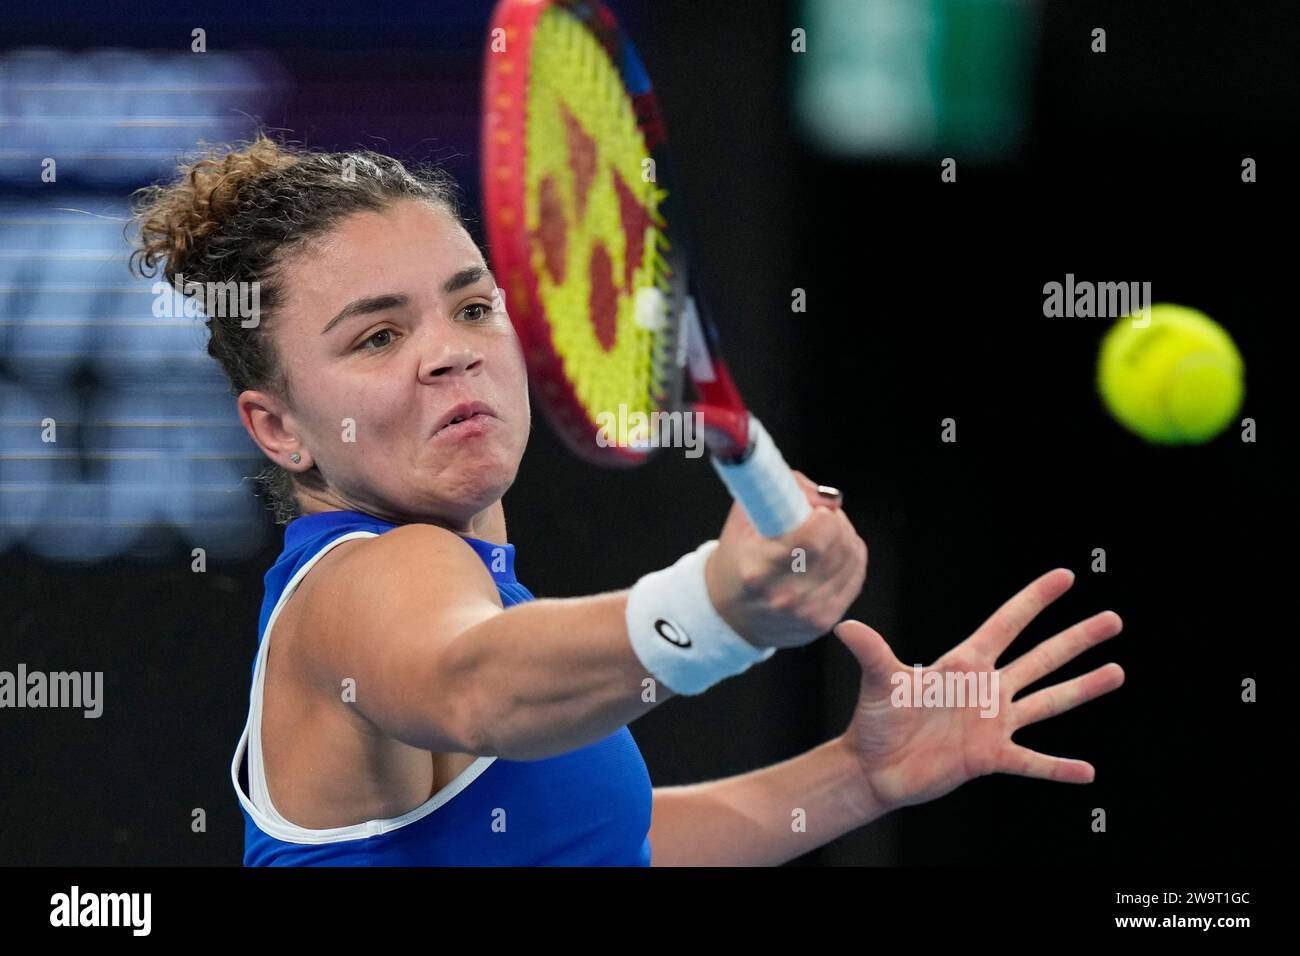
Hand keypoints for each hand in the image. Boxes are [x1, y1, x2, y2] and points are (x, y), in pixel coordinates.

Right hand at [706, 471, 866, 649]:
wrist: (730, 613)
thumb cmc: (737, 558)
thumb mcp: (745, 516)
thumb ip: (783, 492)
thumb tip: (826, 497)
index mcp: (758, 570)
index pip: (812, 540)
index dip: (824, 517)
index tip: (816, 510)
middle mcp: (783, 597)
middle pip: (838, 547)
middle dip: (836, 522)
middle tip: (821, 516)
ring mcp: (806, 614)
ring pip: (851, 559)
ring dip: (845, 537)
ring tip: (825, 533)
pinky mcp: (823, 623)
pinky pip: (856, 577)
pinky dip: (851, 558)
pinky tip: (834, 552)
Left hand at [834, 568, 1124, 812]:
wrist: (874, 767)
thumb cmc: (876, 720)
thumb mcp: (879, 682)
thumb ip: (870, 652)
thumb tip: (844, 625)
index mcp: (964, 664)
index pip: (1007, 623)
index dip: (1035, 600)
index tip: (1066, 576)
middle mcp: (986, 689)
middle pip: (1041, 657)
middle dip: (1076, 639)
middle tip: (1113, 619)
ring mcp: (993, 723)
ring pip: (1048, 700)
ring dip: (1083, 688)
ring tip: (1117, 672)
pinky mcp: (992, 757)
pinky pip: (1033, 762)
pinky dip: (1058, 768)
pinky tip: (1087, 771)